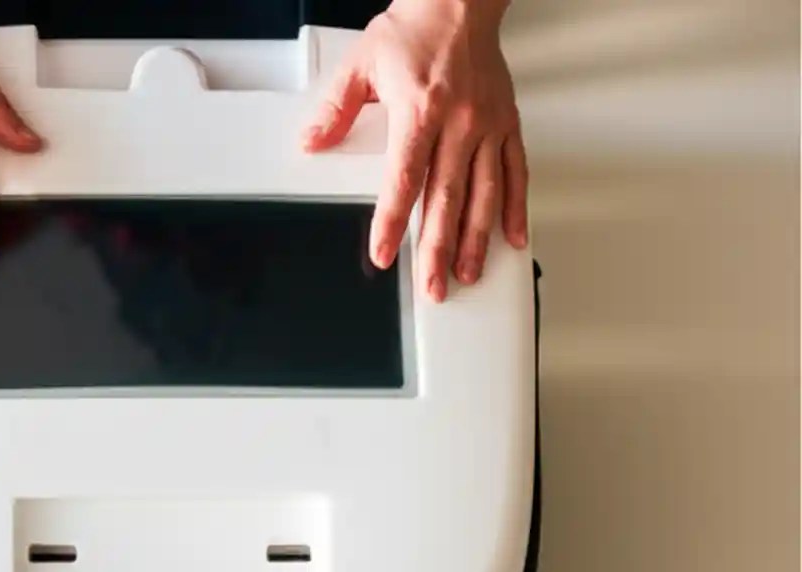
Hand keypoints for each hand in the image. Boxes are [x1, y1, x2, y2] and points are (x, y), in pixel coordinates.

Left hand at [303, 0, 528, 301]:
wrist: (458, 2)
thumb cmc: (414, 30)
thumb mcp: (361, 65)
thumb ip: (335, 109)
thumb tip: (312, 142)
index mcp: (419, 110)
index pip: (404, 179)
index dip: (393, 222)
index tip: (384, 254)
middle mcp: (458, 122)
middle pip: (446, 198)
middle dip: (438, 249)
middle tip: (434, 287)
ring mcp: (487, 125)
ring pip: (484, 193)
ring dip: (476, 239)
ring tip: (469, 273)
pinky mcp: (507, 123)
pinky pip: (516, 171)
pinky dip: (515, 207)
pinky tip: (512, 237)